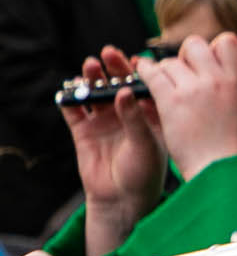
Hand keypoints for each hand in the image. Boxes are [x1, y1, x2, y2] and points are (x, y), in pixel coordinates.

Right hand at [59, 51, 166, 255]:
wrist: (122, 201)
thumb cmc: (145, 174)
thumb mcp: (146, 144)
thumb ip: (135, 118)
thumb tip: (124, 91)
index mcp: (149, 115)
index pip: (144, 86)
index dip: (140, 72)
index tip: (137, 59)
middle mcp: (126, 114)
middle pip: (118, 84)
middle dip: (114, 68)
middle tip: (109, 54)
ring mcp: (104, 121)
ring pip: (96, 93)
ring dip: (92, 79)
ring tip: (90, 66)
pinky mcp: (83, 131)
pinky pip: (73, 110)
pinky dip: (70, 99)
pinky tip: (69, 90)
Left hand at [143, 32, 236, 182]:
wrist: (218, 166)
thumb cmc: (227, 143)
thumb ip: (228, 83)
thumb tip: (216, 68)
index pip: (226, 41)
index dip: (211, 48)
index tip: (204, 62)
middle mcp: (216, 79)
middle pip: (194, 45)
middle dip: (184, 56)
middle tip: (181, 73)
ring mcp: (193, 88)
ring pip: (170, 61)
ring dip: (164, 71)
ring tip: (164, 87)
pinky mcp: (171, 99)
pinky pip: (153, 74)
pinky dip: (144, 72)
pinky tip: (142, 74)